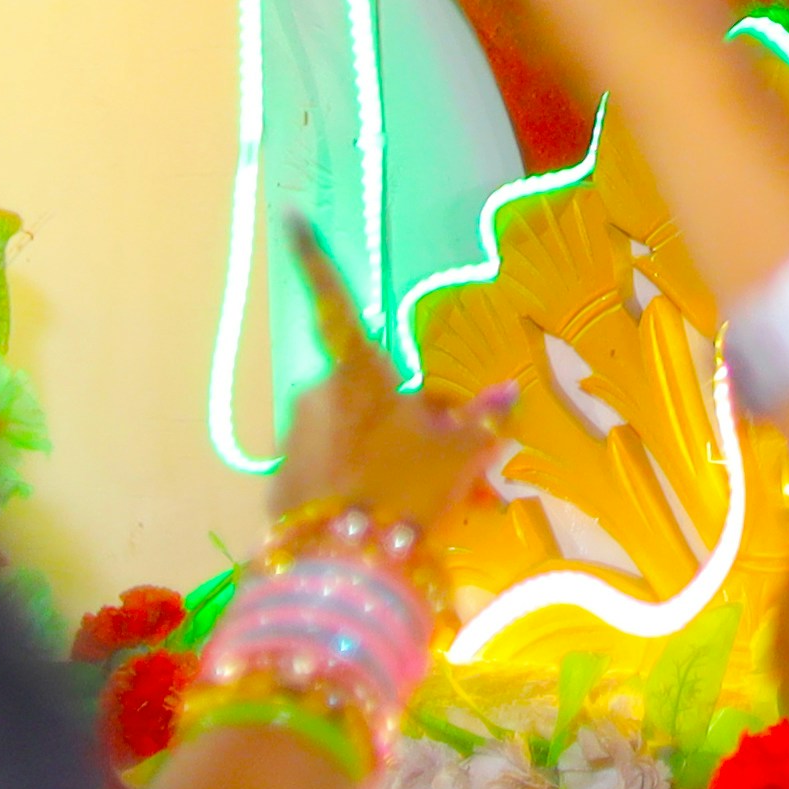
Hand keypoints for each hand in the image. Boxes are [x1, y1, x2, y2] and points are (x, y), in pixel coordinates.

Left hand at [273, 219, 513, 549]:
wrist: (340, 570)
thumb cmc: (403, 492)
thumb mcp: (457, 454)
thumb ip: (480, 421)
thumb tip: (507, 395)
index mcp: (356, 372)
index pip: (333, 302)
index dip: (313, 259)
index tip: (289, 218)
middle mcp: (316, 394)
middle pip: (363, 385)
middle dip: (396, 409)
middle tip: (437, 450)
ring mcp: (294, 438)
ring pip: (348, 427)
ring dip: (379, 446)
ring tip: (423, 493)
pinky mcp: (282, 481)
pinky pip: (329, 463)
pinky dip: (356, 476)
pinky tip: (384, 513)